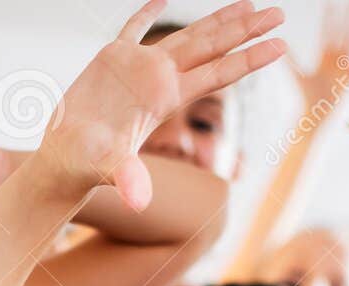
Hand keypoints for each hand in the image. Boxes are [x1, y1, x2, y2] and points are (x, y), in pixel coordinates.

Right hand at [34, 0, 285, 210]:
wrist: (66, 160)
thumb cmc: (87, 166)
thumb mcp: (109, 168)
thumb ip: (127, 177)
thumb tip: (139, 201)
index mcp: (166, 96)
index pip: (219, 73)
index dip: (249, 58)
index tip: (282, 45)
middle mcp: (160, 78)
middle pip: (214, 47)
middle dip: (246, 29)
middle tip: (279, 13)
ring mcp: (138, 67)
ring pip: (186, 35)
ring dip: (217, 20)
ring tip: (246, 3)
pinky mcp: (111, 59)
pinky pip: (133, 27)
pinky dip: (146, 12)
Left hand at [291, 1, 348, 110]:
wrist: (314, 116)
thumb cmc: (306, 98)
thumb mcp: (298, 76)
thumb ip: (292, 61)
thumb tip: (281, 47)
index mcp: (323, 58)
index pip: (327, 33)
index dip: (329, 19)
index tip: (330, 3)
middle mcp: (335, 61)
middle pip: (343, 35)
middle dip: (348, 19)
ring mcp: (344, 70)